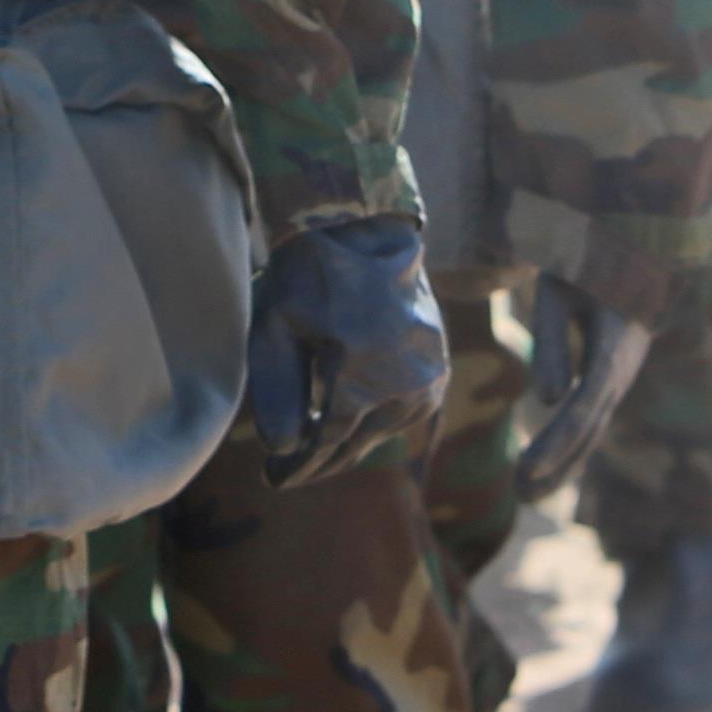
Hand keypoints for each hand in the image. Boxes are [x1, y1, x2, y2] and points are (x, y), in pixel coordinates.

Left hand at [240, 216, 447, 484]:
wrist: (365, 232)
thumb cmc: (307, 277)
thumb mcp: (275, 327)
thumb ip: (277, 391)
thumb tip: (285, 449)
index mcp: (362, 373)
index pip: (329, 441)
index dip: (300, 466)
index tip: (273, 479)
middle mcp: (405, 381)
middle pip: (357, 442)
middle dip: (320, 462)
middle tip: (285, 474)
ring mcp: (429, 377)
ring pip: (381, 430)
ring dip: (348, 441)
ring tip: (312, 444)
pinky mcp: (439, 370)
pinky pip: (403, 412)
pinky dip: (374, 419)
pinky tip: (346, 417)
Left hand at [508, 271, 653, 496]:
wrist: (624, 247)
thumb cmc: (583, 261)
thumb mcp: (560, 293)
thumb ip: (553, 344)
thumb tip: (547, 400)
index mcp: (613, 348)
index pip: (584, 407)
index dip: (556, 441)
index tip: (527, 469)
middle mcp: (621, 370)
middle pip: (589, 429)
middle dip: (556, 465)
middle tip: (520, 496)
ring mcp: (618, 376)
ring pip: (592, 430)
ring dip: (562, 465)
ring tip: (525, 496)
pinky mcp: (609, 377)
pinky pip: (590, 419)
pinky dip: (569, 448)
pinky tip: (545, 471)